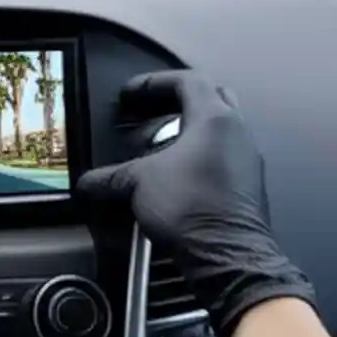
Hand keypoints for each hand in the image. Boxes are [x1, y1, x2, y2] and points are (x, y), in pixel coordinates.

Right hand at [77, 70, 314, 336]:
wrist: (229, 256)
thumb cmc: (192, 209)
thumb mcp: (139, 184)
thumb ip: (111, 178)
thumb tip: (88, 182)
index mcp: (214, 118)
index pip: (188, 79)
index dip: (155, 82)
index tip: (132, 94)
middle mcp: (237, 132)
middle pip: (211, 96)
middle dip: (179, 100)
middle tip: (153, 112)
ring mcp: (248, 158)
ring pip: (221, 128)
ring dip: (190, 130)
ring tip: (161, 146)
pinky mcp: (248, 185)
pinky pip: (225, 156)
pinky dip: (201, 156)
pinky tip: (178, 175)